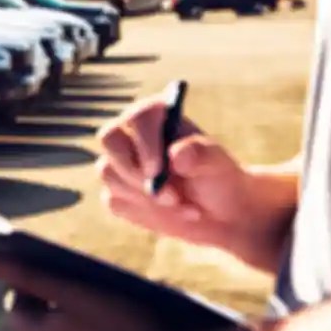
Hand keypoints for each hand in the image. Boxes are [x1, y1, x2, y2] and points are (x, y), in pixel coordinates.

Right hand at [97, 96, 296, 270]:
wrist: (221, 213)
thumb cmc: (220, 178)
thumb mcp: (218, 163)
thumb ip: (201, 153)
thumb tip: (175, 156)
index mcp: (156, 117)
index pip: (137, 117)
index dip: (144, 141)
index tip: (158, 169)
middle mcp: (133, 135)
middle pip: (109, 139)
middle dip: (131, 169)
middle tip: (160, 192)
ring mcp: (122, 164)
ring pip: (110, 174)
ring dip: (144, 195)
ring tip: (180, 204)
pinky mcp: (118, 192)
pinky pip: (115, 200)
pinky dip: (143, 212)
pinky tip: (170, 214)